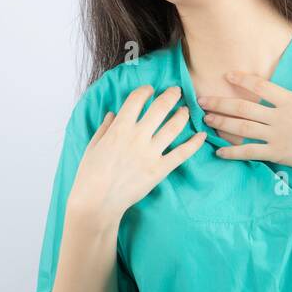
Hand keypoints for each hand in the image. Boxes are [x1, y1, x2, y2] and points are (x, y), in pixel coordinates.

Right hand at [66, 84, 207, 220]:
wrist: (97, 201)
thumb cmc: (90, 174)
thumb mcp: (93, 146)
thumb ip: (105, 127)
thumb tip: (112, 113)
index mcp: (119, 128)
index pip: (137, 100)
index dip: (145, 90)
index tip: (150, 89)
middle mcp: (138, 136)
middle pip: (160, 108)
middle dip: (171, 95)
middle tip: (177, 90)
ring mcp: (151, 153)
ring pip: (174, 126)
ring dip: (183, 115)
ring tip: (186, 110)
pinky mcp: (160, 169)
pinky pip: (182, 153)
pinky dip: (194, 143)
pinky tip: (202, 135)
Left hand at [198, 58, 291, 174]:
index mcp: (290, 101)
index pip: (261, 87)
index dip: (242, 79)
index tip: (226, 75)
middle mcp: (279, 117)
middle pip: (243, 107)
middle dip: (220, 102)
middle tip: (201, 100)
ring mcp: (276, 136)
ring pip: (242, 128)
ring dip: (222, 123)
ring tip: (205, 119)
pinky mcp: (277, 153)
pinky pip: (251, 152)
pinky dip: (233, 152)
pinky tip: (218, 151)